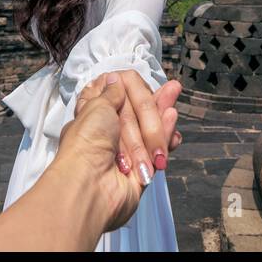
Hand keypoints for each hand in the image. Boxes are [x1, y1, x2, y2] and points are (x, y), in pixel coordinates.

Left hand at [76, 70, 180, 188]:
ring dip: (162, 115)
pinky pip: (158, 148)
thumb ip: (112, 93)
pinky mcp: (141, 168)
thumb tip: (114, 79)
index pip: (116, 97)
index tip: (133, 83)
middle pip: (136, 113)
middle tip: (173, 89)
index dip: (129, 89)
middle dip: (153, 103)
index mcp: (91, 118)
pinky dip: (166, 133)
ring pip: (149, 130)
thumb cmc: (86, 142)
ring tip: (175, 95)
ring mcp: (125, 152)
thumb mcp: (97, 106)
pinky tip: (172, 117)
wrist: (90, 182)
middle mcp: (107, 135)